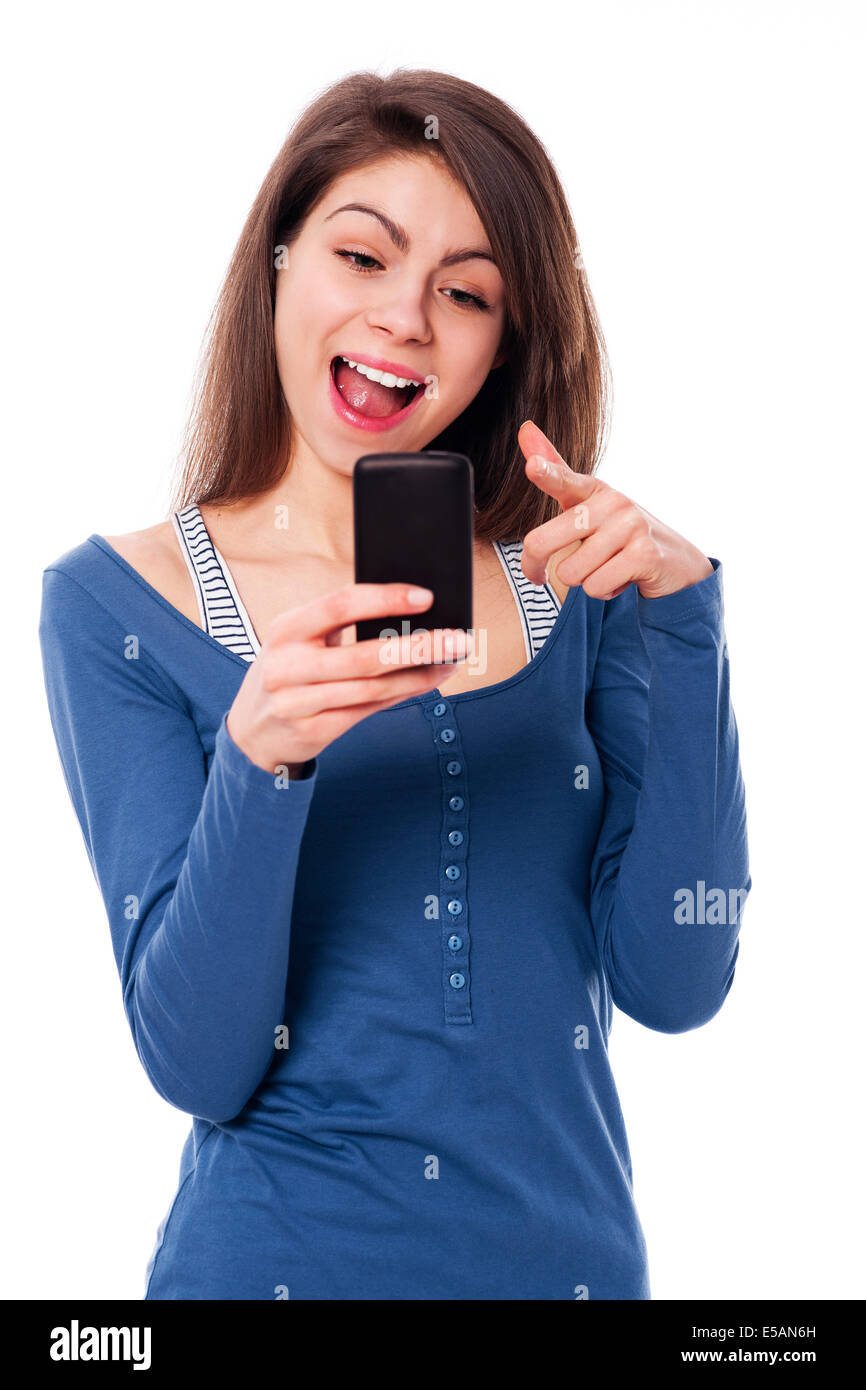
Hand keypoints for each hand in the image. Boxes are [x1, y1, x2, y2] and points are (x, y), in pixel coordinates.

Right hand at [226, 583, 466, 774]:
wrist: (252, 729)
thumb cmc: (290, 671)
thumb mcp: (298, 640)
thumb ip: (341, 627)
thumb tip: (412, 615)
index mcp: (286, 628)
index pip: (341, 604)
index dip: (386, 599)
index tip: (427, 597)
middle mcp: (287, 664)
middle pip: (365, 655)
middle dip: (419, 647)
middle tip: (458, 639)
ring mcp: (297, 702)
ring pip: (373, 688)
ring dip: (419, 675)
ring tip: (450, 661)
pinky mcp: (312, 731)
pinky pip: (368, 710)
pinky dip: (403, 695)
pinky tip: (427, 681)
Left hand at [517, 421, 713, 599]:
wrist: (673, 560)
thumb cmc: (617, 532)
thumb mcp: (585, 502)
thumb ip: (555, 473)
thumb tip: (525, 428)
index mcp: (592, 489)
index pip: (563, 480)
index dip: (546, 473)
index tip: (533, 467)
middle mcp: (612, 502)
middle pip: (543, 543)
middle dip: (536, 567)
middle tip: (539, 576)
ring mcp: (631, 526)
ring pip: (570, 573)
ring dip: (583, 581)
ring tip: (606, 567)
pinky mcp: (644, 554)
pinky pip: (595, 587)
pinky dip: (604, 591)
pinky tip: (622, 578)